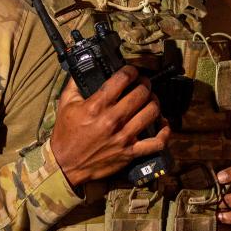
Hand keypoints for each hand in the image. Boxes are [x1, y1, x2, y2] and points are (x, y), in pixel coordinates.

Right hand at [50, 65, 169, 187]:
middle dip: (145, 83)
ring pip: (151, 112)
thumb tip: (83, 65)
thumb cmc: (66, 134)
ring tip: (150, 100)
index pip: (122, 79)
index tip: (131, 71)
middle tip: (142, 83)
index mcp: (97, 106)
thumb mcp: (65, 104)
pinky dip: (164, 132)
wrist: (65, 165)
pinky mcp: (130, 152)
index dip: (131, 71)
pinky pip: (156, 143)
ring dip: (154, 102)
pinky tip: (163, 124)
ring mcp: (123, 137)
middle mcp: (112, 120)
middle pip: (141, 93)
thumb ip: (75, 83)